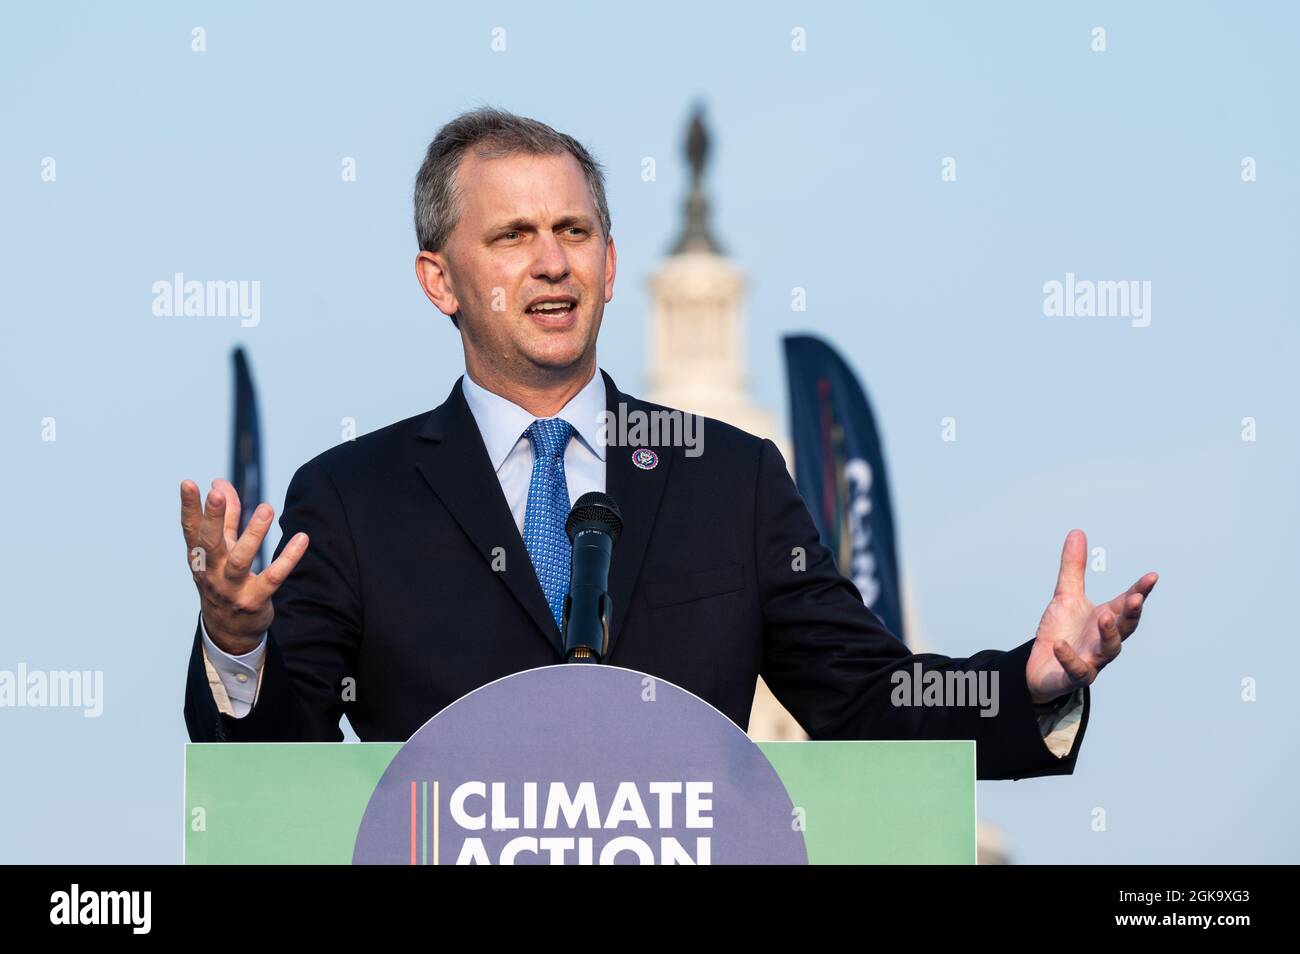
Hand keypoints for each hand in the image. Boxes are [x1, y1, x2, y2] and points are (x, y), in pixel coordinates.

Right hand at [180, 477, 308, 654]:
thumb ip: (223, 517)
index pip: (191, 530)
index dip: (189, 507)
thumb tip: (219, 482)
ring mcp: (232, 589)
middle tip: (216, 494)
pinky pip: (273, 577)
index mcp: (199, 558)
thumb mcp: (220, 550)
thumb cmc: (222, 580)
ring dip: (253, 534)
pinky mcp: (255, 600)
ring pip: (241, 560)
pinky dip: (288, 558)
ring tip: (267, 508)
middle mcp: (211, 573)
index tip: (188, 483)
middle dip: (212, 518)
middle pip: (210, 544)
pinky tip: (302, 539)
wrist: (228, 631)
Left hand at [1026, 529, 1156, 703]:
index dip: (1140, 590)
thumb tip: (1077, 532)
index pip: (1127, 603)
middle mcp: (1104, 640)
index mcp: (1107, 619)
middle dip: (1132, 613)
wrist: (1042, 668)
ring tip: (1104, 617)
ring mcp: (1092, 660)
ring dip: (1109, 634)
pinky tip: (1060, 645)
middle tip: (1137, 598)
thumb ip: (1073, 568)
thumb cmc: (1061, 632)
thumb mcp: (1065, 596)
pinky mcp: (1074, 676)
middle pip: (1125, 627)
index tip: (1152, 576)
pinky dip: (1070, 658)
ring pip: (1108, 650)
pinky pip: (1076, 670)